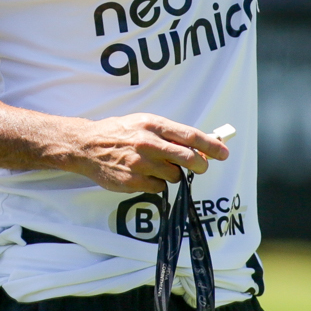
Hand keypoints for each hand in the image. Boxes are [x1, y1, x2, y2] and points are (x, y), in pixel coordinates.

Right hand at [58, 113, 230, 193]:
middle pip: (188, 158)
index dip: (211, 145)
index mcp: (153, 125)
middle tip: (201, 166)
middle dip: (200, 164)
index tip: (224, 152)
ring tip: (156, 165)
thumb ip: (170, 134)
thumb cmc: (120, 133)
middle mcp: (148, 143)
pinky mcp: (133, 181)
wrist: (87, 146)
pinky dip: (156, 183)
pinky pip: (158, 187)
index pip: (190, 136)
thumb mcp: (144, 123)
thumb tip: (199, 146)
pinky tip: (143, 174)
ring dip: (172, 173)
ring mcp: (141, 164)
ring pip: (174, 175)